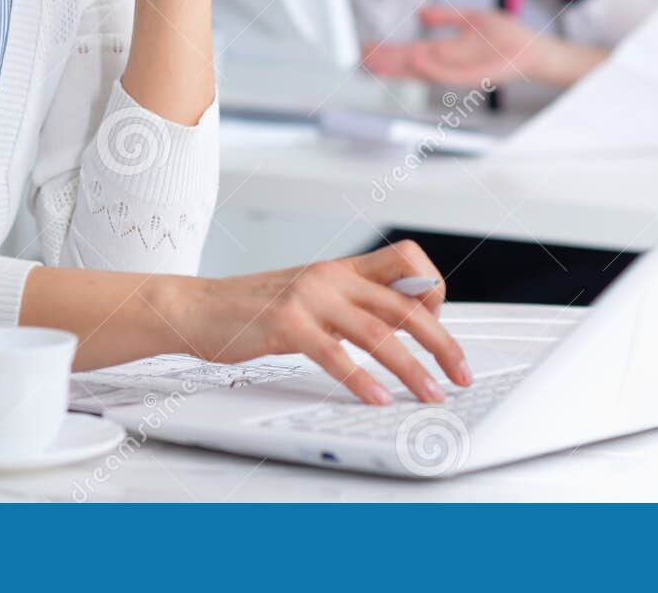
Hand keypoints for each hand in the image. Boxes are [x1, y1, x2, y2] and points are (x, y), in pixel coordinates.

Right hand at [168, 241, 471, 404]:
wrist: (197, 307)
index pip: (408, 259)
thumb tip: (395, 326)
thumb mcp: (311, 296)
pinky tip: (377, 399)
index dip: (432, 289)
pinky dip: (362, 380)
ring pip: (379, 331)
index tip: (438, 326)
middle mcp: (331, 277)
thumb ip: (350, 304)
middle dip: (441, 342)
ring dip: (413, 368)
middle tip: (460, 372)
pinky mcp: (286, 325)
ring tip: (431, 393)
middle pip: (406, 303)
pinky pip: (336, 354)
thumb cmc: (254, 308)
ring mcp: (309, 298)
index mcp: (342, 268)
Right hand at [362, 7, 601, 88]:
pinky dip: (432, 67)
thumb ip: (446, 18)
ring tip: (379, 58)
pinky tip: (416, 57)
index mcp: (445, 54)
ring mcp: (461, 72)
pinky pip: (450, 73)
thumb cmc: (507, 38)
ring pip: (424, 71)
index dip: (388, 53)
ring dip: (401, 65)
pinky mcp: (477, 76)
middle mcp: (448, 65)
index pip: (409, 54)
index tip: (366, 49)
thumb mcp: (471, 19)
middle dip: (385, 62)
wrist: (534, 51)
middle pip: (410, 65)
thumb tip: (421, 15)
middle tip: (361, 58)